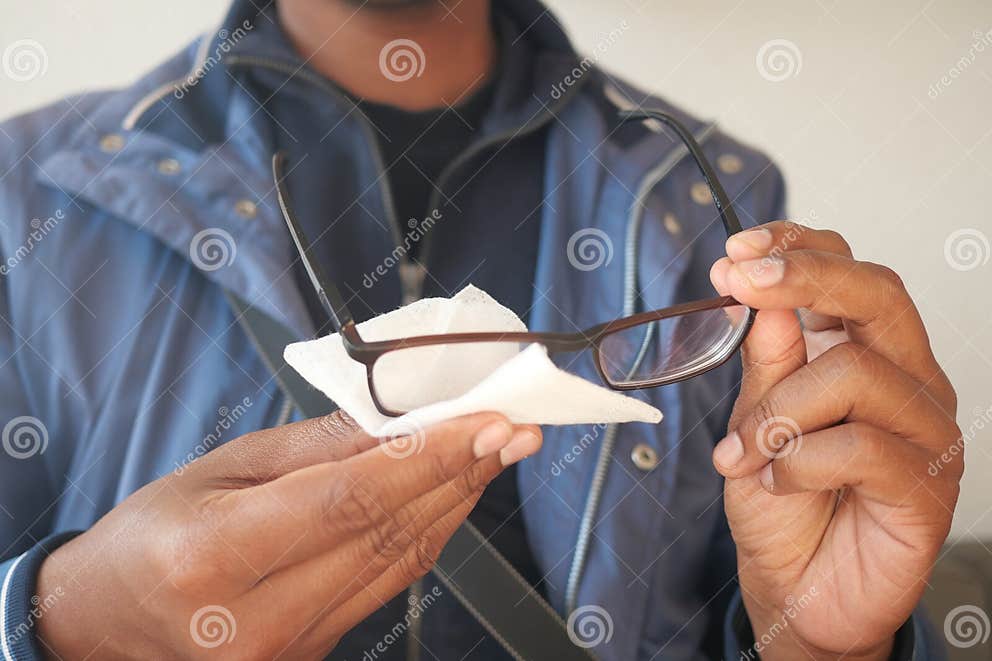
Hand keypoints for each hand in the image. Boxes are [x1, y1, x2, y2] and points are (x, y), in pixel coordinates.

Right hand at [35, 410, 540, 658]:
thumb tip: (399, 416)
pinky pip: (387, 586)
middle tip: (514, 427)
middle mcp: (257, 620)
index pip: (349, 501)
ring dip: (455, 501)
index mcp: (216, 556)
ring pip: (399, 564)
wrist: (106, 625)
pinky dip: (426, 535)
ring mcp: (288, 650)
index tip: (486, 422)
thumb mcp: (218, 469)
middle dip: (461, 473)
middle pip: (387, 534)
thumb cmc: (150, 536)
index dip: (428, 458)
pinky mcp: (311, 656)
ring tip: (495, 452)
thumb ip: (314, 447)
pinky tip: (451, 495)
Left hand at [709, 222, 960, 659]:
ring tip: (745, 452)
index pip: (851, 273)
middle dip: (803, 278)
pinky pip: (858, 446)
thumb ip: (767, 360)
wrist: (795, 590)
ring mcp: (925, 433)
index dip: (798, 248)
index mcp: (870, 356)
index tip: (736, 252)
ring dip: (776, 409)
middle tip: (740, 282)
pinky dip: (797, 462)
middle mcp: (908, 382)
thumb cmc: (780, 503)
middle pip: (878, 295)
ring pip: (853, 372)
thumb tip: (759, 293)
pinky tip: (782, 484)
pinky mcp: (928, 487)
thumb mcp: (757, 419)